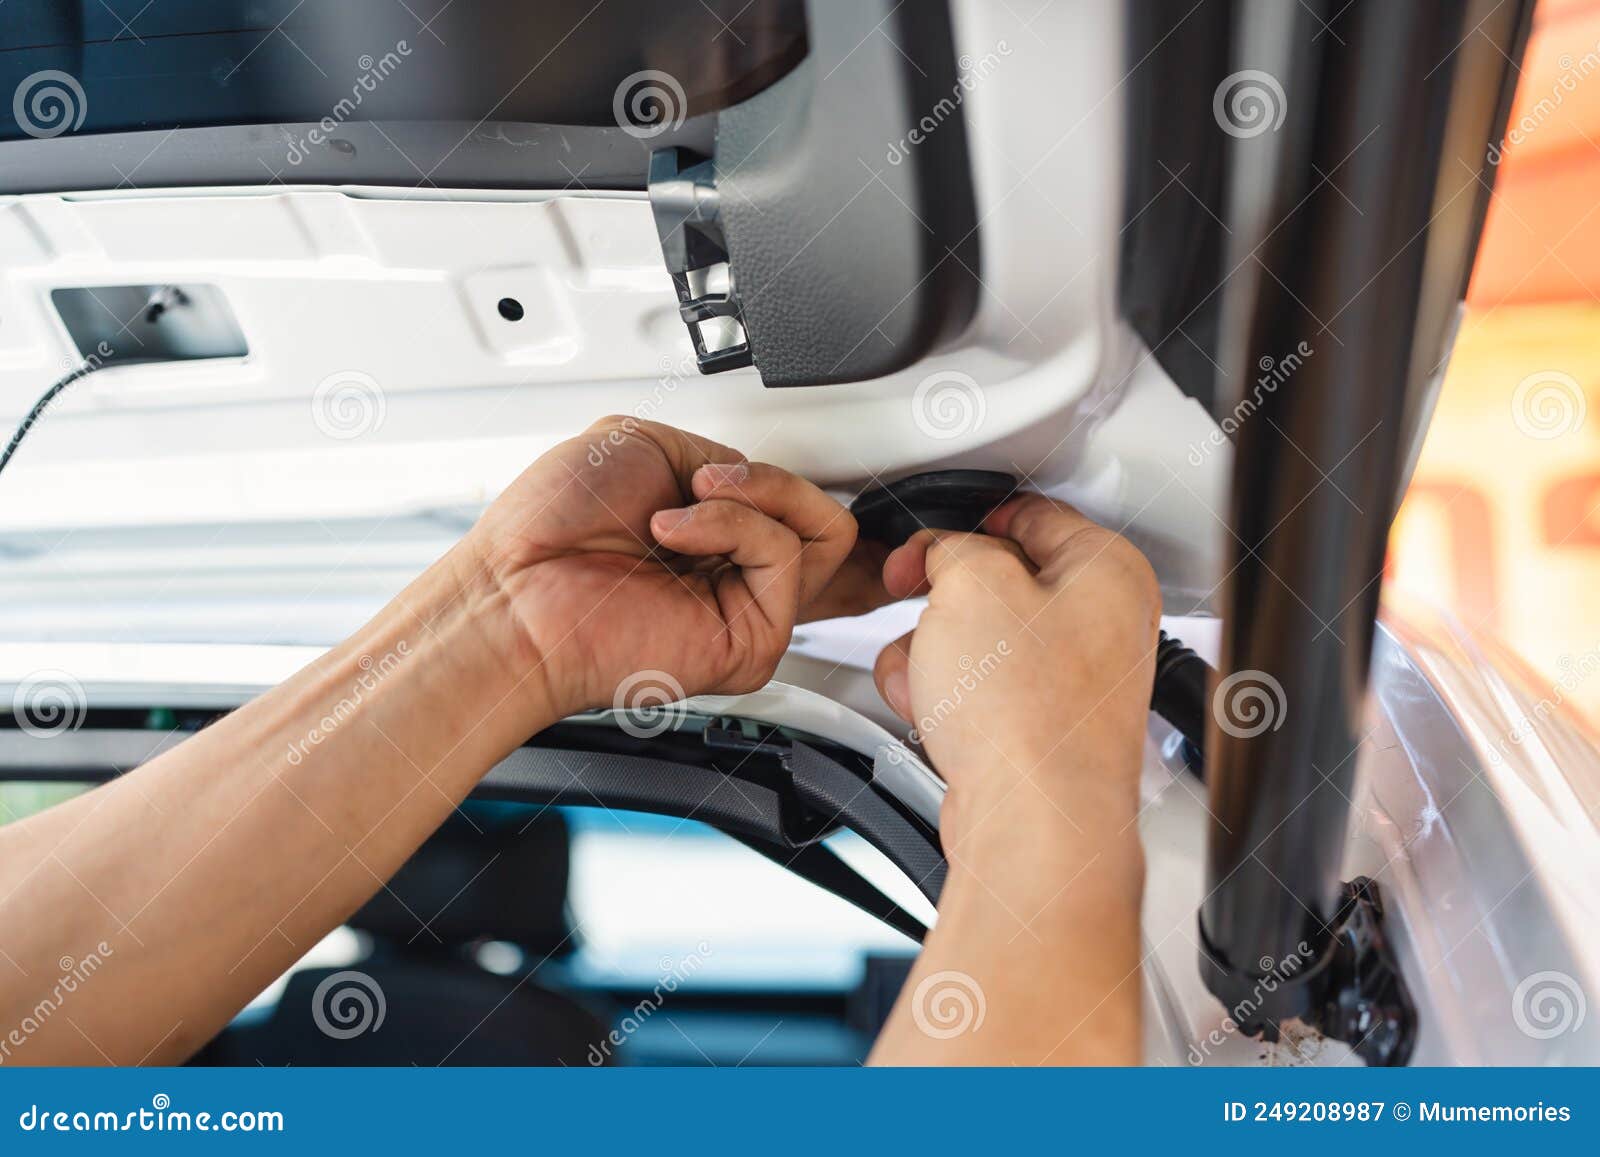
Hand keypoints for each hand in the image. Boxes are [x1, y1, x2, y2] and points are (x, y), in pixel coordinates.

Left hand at [465, 416, 872, 720]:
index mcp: (707, 536)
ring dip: (753, 493)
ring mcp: (743, 608)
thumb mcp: (645, 444)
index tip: (721, 469)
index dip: (770, 477)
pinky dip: (734, 524)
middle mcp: (729, 575)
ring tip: (688, 500)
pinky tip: (676, 530)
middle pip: (822, 520)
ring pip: (822, 533)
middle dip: (773, 480)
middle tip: (713, 479)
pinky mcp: (751, 641)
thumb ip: (717, 455)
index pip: (789, 504)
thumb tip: (752, 478)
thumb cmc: (548, 530)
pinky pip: (786, 557)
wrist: (516, 587)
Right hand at [870, 493, 1160, 845]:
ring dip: (933, 650)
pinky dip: (943, 697)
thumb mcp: (970, 586)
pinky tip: (930, 710)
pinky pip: (978, 694)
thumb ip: (952, 549)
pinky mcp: (1039, 734)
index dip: (971, 519)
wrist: (1032, 824)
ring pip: (980, 641)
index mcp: (1108, 573)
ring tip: (924, 670)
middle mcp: (1103, 629)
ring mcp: (1073, 686)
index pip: (1036, 515)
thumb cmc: (1030, 715)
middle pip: (1003, 583)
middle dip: (944, 596)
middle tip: (912, 594)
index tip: (932, 537)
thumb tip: (944, 556)